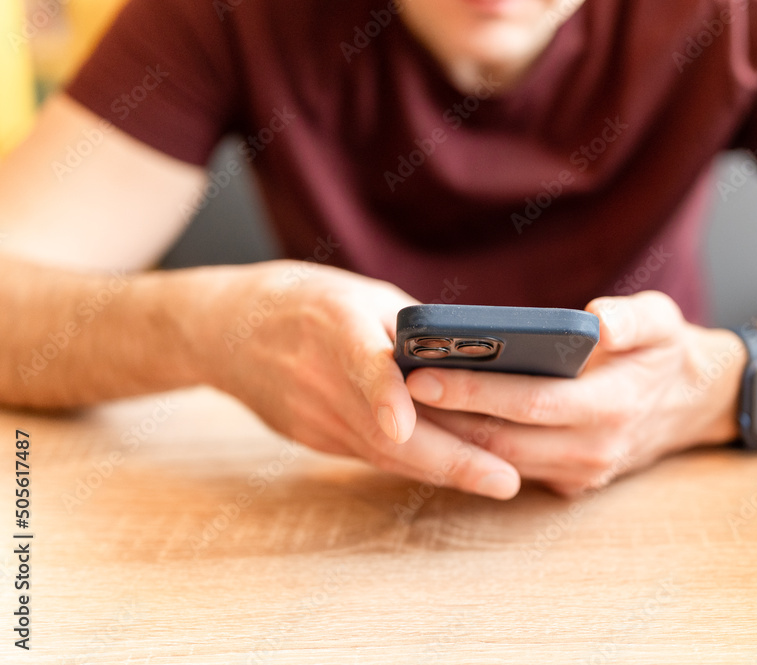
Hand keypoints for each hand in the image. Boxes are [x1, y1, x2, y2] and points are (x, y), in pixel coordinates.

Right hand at [197, 261, 521, 498]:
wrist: (229, 330)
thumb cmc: (312, 301)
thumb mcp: (362, 296)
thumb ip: (412, 330)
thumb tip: (478, 363)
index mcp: (333, 323)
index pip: (360, 362)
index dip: (382, 394)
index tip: (405, 424)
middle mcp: (317, 375)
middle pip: (383, 429)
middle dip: (448, 459)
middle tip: (504, 481)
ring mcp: (310, 414)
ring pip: (382, 453)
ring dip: (441, 471)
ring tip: (496, 481)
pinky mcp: (311, 437)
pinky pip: (370, 456)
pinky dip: (415, 465)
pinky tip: (455, 471)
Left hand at [404, 291, 744, 494]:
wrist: (695, 404)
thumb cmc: (668, 352)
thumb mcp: (663, 321)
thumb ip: (633, 319)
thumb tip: (597, 321)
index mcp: (614, 404)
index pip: (532, 401)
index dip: (475, 390)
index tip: (424, 373)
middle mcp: (594, 448)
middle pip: (503, 440)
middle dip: (444, 418)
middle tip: (392, 389)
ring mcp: (583, 472)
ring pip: (502, 462)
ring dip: (452, 438)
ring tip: (404, 405)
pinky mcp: (573, 482)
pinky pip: (514, 470)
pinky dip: (476, 450)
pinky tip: (442, 423)